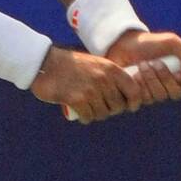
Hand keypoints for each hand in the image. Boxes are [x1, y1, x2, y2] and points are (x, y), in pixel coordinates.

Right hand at [30, 46, 145, 123]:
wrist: (46, 62)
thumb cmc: (72, 65)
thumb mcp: (96, 63)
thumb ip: (110, 76)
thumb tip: (125, 97)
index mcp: (111, 69)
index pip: (134, 90)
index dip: (134, 102)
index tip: (130, 107)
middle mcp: (103, 79)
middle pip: (118, 106)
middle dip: (110, 110)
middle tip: (101, 106)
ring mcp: (90, 90)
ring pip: (103, 114)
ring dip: (96, 114)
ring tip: (89, 108)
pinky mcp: (77, 100)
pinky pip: (88, 117)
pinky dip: (85, 118)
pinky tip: (81, 113)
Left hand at [104, 30, 180, 104]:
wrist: (124, 45)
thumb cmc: (150, 43)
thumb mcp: (171, 42)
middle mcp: (169, 87)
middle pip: (176, 93)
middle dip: (166, 78)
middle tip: (156, 62)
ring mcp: (154, 93)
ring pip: (160, 96)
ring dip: (151, 79)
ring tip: (142, 64)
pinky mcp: (138, 97)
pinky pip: (144, 99)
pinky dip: (139, 85)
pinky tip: (133, 75)